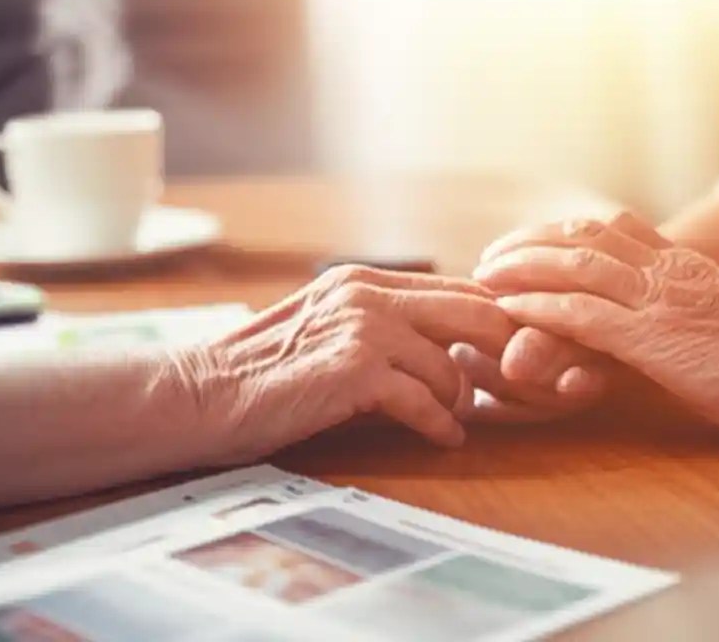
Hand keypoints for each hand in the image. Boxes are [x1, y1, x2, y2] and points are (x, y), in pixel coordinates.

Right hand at [172, 265, 515, 463]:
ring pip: (451, 364)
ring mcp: (362, 328)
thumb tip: (447, 349)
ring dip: (462, 399)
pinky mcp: (355, 370)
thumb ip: (381, 327)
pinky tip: (444, 438)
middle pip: (476, 311)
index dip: (497, 320)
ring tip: (457, 417)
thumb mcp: (326, 329)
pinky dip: (441, 425)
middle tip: (517, 382)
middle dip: (505, 350)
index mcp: (365, 280)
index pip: (460, 287)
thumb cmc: (262, 373)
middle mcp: (368, 294)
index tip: (514, 352)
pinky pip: (425, 401)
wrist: (201, 395)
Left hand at [473, 212, 718, 436]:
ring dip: (522, 268)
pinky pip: (583, 314)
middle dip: (528, 242)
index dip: (560, 231)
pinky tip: (511, 312)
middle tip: (488, 257)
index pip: (611, 226)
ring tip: (485, 277)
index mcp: (685, 264)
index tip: (526, 242)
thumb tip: (664, 318)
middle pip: (582, 236)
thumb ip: (688, 307)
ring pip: (575, 266)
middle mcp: (668, 271)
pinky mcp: (654, 340)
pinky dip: (541, 308)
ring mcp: (660, 302)